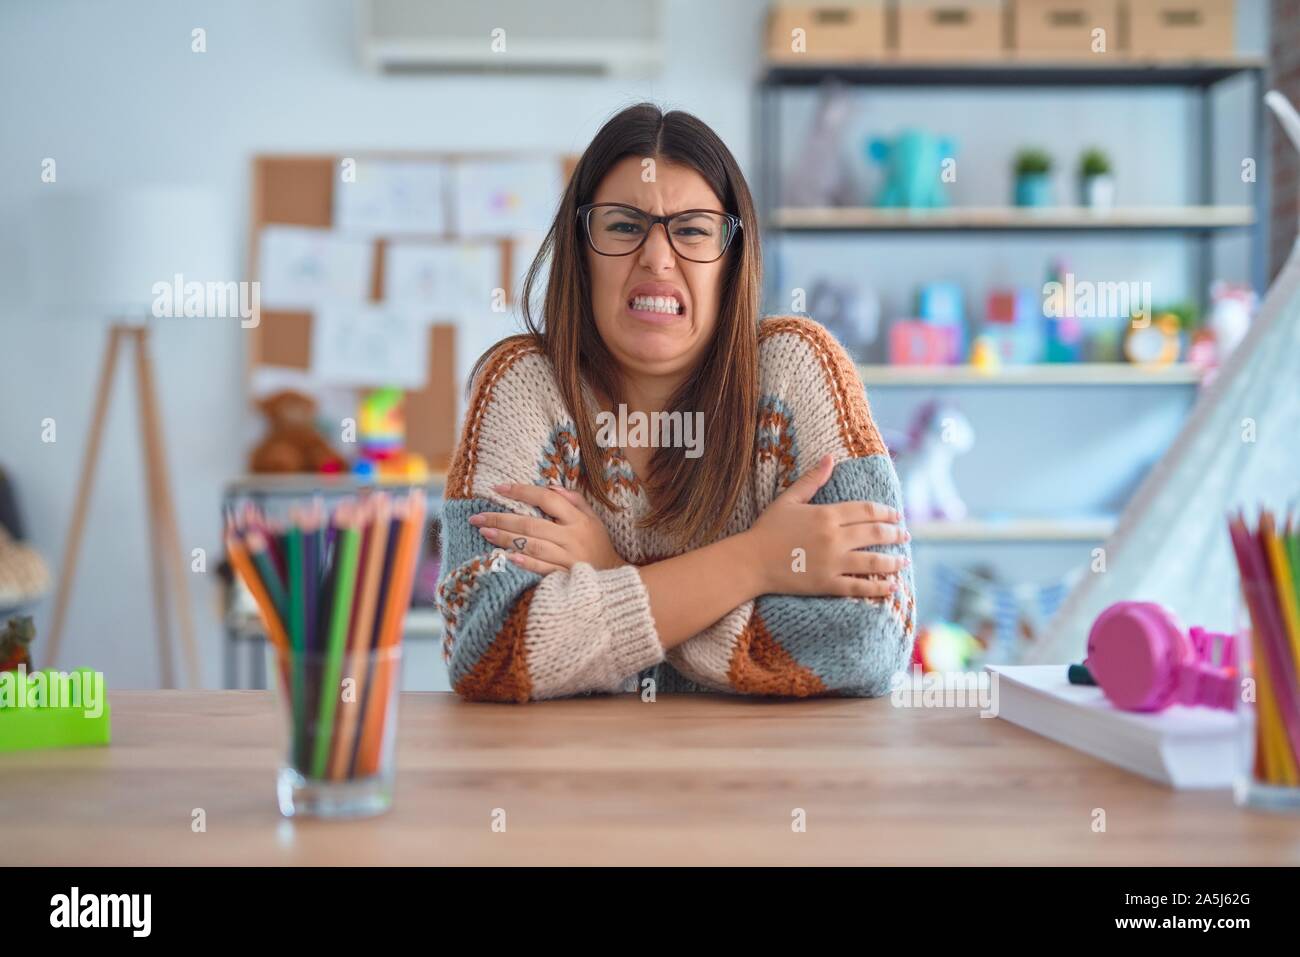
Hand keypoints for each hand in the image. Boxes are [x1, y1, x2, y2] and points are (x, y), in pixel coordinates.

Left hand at [469, 482, 623, 574]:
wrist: (616, 582)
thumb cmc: (600, 548)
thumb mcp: (594, 520)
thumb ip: (575, 501)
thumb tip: (551, 486)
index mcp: (579, 520)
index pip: (547, 499)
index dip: (522, 491)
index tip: (498, 488)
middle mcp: (572, 537)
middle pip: (531, 524)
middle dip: (502, 519)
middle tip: (478, 517)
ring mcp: (568, 558)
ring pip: (532, 545)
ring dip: (506, 539)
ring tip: (484, 533)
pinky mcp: (565, 577)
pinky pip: (542, 569)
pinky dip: (526, 563)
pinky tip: (508, 557)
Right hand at [741, 453, 908, 598]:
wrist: (751, 561)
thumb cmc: (767, 529)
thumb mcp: (789, 499)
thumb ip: (812, 480)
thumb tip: (830, 457)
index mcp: (826, 515)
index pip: (866, 510)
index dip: (885, 512)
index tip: (896, 515)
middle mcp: (834, 538)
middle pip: (875, 533)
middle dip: (895, 533)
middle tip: (906, 534)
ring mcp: (832, 563)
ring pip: (873, 561)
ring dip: (893, 560)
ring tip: (904, 559)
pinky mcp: (827, 584)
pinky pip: (860, 587)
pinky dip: (879, 588)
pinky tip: (892, 587)